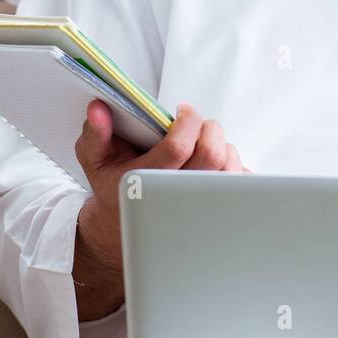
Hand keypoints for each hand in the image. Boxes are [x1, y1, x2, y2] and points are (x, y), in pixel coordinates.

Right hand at [74, 101, 249, 274]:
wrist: (127, 227)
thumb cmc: (115, 187)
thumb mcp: (95, 160)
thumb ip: (95, 134)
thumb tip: (99, 109)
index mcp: (145, 182)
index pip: (178, 148)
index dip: (187, 121)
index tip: (182, 111)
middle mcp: (177, 198)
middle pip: (213, 154)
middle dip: (209, 129)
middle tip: (196, 125)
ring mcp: (202, 208)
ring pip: (230, 167)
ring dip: (221, 147)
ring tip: (200, 147)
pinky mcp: (221, 211)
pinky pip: (242, 183)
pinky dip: (232, 166)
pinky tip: (211, 166)